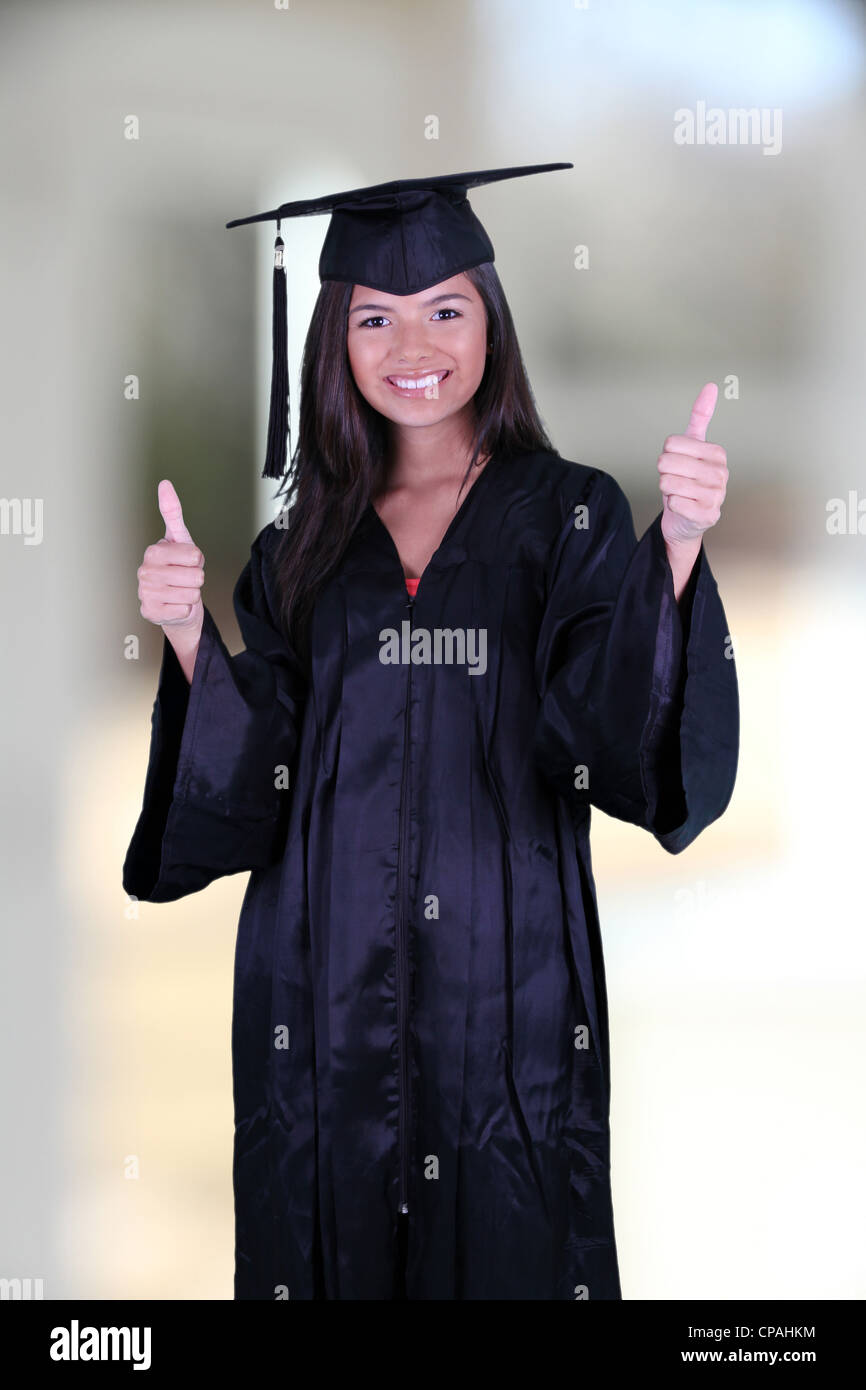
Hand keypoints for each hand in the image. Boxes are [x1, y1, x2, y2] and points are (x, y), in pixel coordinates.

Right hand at [137, 480, 204, 633]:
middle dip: (196, 579)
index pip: (194, 555)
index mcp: (152, 552)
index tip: (186, 560)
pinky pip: (184, 610)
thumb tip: (164, 484)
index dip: (197, 560)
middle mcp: (144, 572)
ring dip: (191, 594)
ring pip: (192, 594)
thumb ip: (173, 512)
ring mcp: (145, 593)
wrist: (173, 601)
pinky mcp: (150, 612)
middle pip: (195, 577)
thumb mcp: (180, 539)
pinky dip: (185, 609)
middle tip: (184, 578)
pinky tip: (174, 605)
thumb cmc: (178, 568)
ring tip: (179, 591)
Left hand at [658, 383, 727, 547]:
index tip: (679, 464)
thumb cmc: (688, 481)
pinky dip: (671, 506)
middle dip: (664, 473)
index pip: (671, 443)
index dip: (667, 455)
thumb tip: (711, 386)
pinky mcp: (707, 515)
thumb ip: (700, 416)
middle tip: (676, 481)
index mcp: (717, 453)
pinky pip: (673, 503)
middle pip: (666, 462)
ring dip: (667, 490)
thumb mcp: (693, 447)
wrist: (688, 519)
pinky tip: (683, 507)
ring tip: (680, 493)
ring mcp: (716, 495)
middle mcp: (721, 473)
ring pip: (667, 483)